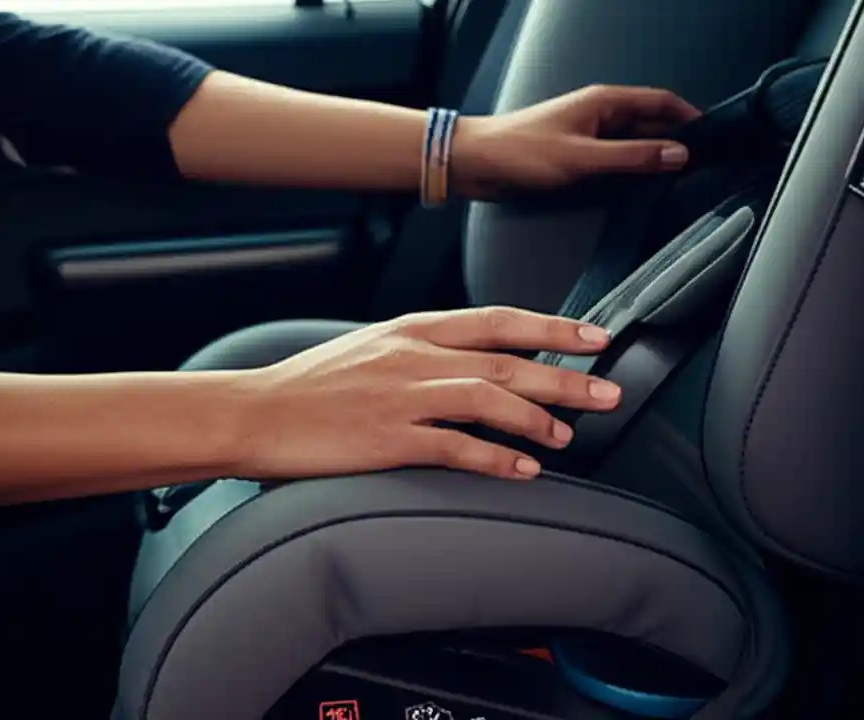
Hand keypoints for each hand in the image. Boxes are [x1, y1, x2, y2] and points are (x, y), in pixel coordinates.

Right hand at [229, 307, 620, 480]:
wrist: (255, 412)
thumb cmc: (311, 385)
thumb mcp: (371, 347)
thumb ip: (422, 349)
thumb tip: (473, 361)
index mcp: (412, 330)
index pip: (497, 320)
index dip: (552, 326)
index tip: (595, 336)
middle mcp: (413, 356)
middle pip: (507, 361)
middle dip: (565, 376)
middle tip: (608, 392)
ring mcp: (401, 396)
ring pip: (489, 399)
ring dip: (537, 418)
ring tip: (568, 435)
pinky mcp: (388, 438)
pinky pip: (456, 447)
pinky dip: (496, 458)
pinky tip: (523, 469)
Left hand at [451, 85, 701, 198]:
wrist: (475, 163)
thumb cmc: (519, 152)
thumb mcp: (583, 157)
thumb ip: (632, 157)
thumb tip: (677, 154)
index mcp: (605, 102)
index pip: (661, 102)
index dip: (690, 117)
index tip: (713, 137)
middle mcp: (600, 114)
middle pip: (651, 124)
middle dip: (676, 141)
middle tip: (702, 165)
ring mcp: (589, 134)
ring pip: (634, 143)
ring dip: (653, 158)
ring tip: (678, 179)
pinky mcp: (577, 154)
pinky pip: (615, 159)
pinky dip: (632, 169)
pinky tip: (641, 187)